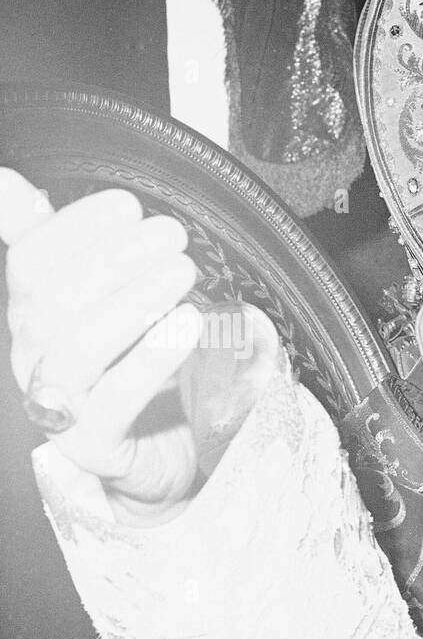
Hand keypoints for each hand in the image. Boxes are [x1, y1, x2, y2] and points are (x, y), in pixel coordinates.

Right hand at [1, 169, 204, 523]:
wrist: (160, 456)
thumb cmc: (132, 370)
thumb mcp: (101, 302)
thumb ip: (62, 244)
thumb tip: (4, 181)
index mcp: (31, 319)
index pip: (30, 262)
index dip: (74, 227)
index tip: (128, 206)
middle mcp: (34, 360)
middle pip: (53, 301)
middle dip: (114, 258)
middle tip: (172, 235)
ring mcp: (60, 407)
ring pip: (78, 347)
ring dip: (135, 300)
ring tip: (184, 272)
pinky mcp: (96, 446)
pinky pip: (115, 400)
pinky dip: (152, 356)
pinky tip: (188, 324)